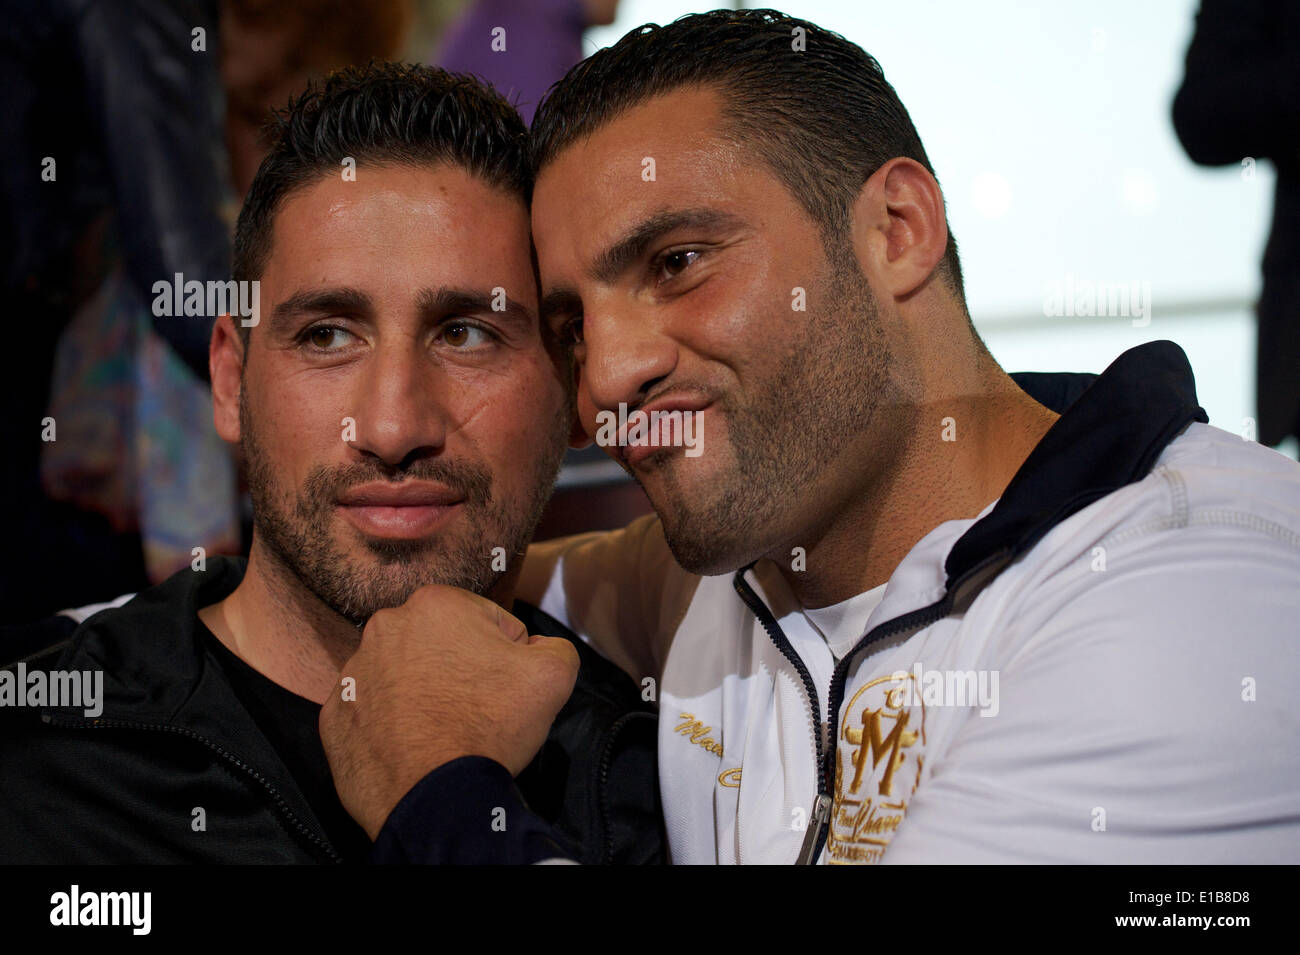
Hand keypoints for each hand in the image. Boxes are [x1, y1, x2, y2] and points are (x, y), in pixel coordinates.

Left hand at [318, 584, 579, 839]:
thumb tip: (536, 647)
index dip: (506, 656)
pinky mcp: (333, 715)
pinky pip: (372, 710)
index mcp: (436, 604)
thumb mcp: (553, 674)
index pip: (489, 623)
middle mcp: (384, 626)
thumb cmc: (490, 726)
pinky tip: (412, 746)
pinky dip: (391, 724)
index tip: (504, 687)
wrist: (433, 798)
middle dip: (460, 668)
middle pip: (442, 644)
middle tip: (476, 709)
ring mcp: (352, 672)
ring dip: (423, 693)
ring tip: (443, 730)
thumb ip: (553, 645)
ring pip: (403, 674)